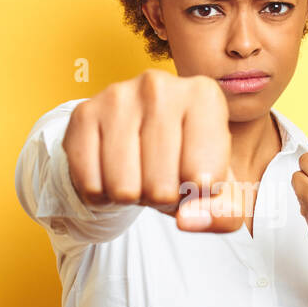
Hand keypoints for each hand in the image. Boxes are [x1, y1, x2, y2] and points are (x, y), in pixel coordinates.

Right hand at [63, 68, 242, 232]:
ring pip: (124, 189)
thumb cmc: (188, 163)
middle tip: (163, 177)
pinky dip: (102, 193)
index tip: (195, 174)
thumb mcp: (222, 192)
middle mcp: (160, 85)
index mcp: (205, 95)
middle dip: (163, 198)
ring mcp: (117, 96)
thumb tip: (187, 220)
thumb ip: (223, 214)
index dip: (198, 195)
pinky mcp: (83, 113)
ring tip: (140, 173)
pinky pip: (91, 184)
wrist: (140, 140)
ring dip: (132, 197)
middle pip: (161, 188)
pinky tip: (113, 171)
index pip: (204, 181)